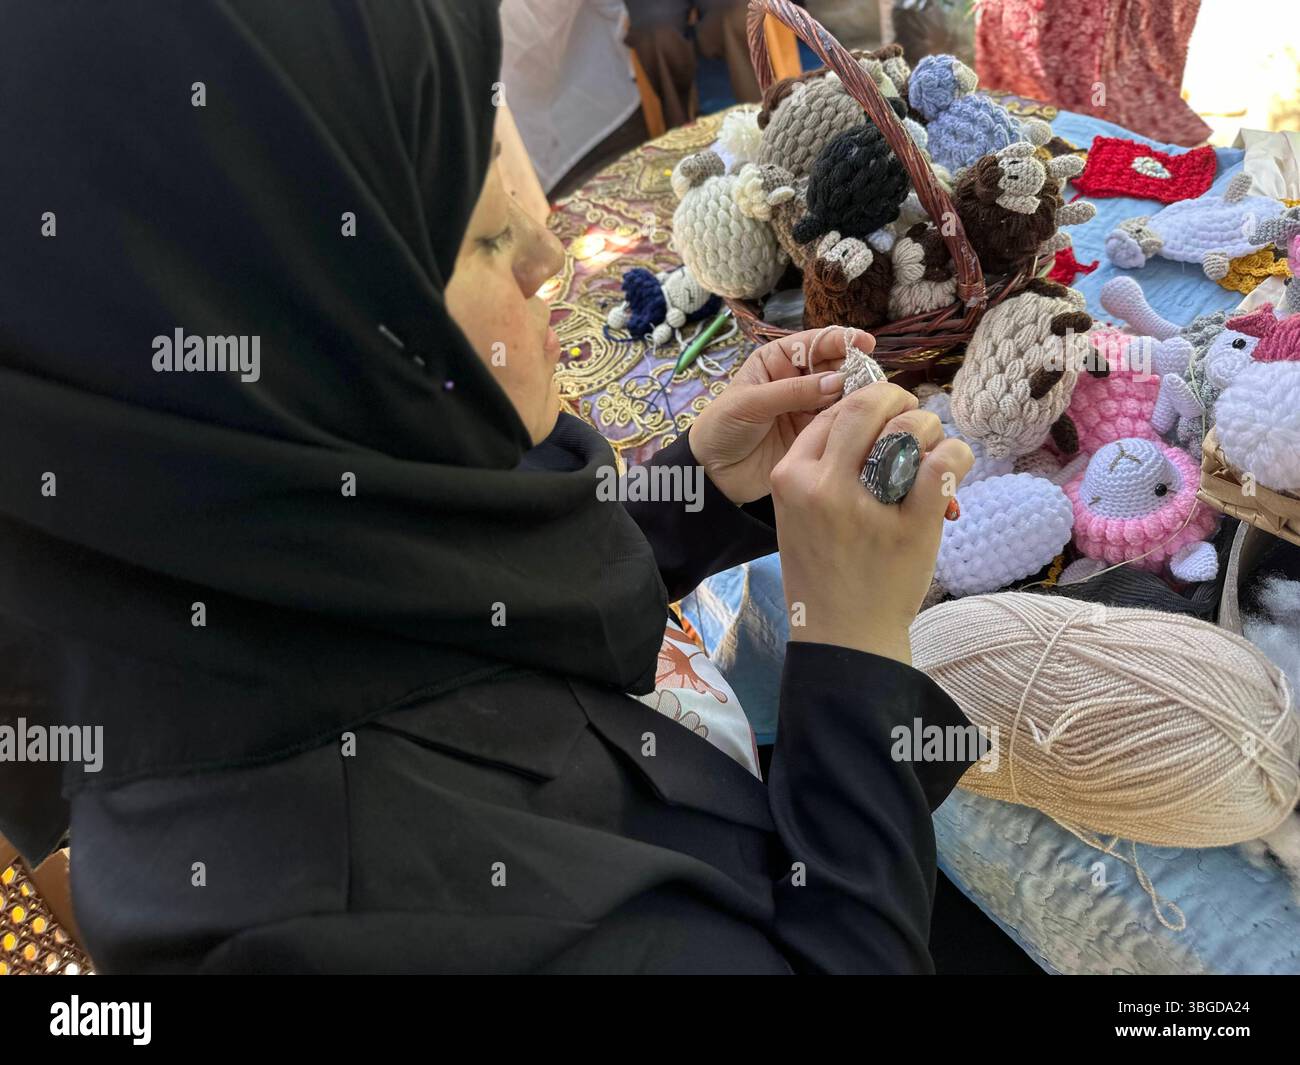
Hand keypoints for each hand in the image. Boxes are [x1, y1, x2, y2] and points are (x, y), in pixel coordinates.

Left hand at [688, 328, 873, 504]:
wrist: (712, 472)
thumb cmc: (722, 427)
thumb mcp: (751, 403)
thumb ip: (793, 391)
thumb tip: (837, 380)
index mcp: (776, 361)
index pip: (813, 344)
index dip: (840, 340)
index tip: (866, 343)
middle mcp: (796, 380)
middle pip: (833, 367)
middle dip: (853, 369)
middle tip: (872, 377)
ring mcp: (807, 408)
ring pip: (840, 395)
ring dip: (856, 395)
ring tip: (872, 399)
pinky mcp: (813, 435)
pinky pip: (837, 423)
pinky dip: (850, 420)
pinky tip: (863, 419)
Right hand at [770, 381, 973, 664]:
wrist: (842, 635)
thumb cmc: (822, 574)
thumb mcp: (796, 515)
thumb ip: (819, 470)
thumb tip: (868, 420)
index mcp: (789, 477)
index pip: (830, 413)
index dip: (863, 405)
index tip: (881, 418)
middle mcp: (822, 485)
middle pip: (864, 406)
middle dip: (896, 399)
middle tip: (912, 418)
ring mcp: (866, 506)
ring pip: (907, 427)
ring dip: (929, 428)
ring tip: (931, 450)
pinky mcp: (912, 526)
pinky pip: (943, 464)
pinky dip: (955, 456)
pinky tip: (953, 469)